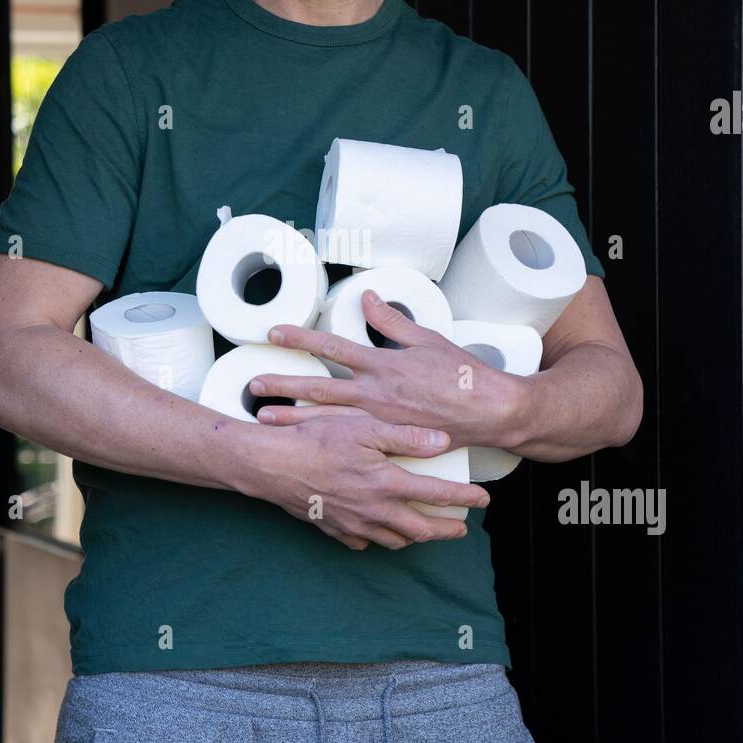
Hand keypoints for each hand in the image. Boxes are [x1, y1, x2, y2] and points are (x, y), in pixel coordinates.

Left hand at [248, 289, 528, 450]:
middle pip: (319, 387)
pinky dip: (324, 441)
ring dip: (293, 418)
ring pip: (327, 419)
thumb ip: (391, 321)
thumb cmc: (462, 374)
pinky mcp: (388, 440)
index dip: (301, 338)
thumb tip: (366, 297)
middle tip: (253, 383)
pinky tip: (306, 444)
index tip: (274, 333)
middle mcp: (376, 394)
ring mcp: (380, 421)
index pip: (333, 346)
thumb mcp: (427, 339)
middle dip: (284, 385)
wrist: (489, 412)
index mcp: (383, 365)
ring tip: (263, 417)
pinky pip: (349, 440)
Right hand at [252, 413, 489, 549]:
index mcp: (387, 484)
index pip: (437, 495)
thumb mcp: (364, 427)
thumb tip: (442, 442)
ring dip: (415, 537)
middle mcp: (374, 510)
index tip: (483, 499)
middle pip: (421, 529)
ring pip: (394, 540)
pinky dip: (377, 539)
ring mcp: (353, 524)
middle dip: (446, 530)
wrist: (272, 464)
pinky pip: (362, 542)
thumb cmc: (315, 440)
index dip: (464, 498)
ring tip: (426, 531)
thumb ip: (406, 436)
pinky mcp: (333, 528)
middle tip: (462, 528)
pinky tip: (378, 533)